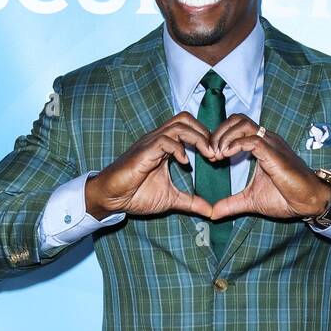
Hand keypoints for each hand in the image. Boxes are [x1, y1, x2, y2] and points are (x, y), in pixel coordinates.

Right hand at [85, 113, 216, 219]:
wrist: (112, 198)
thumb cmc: (136, 194)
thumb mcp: (170, 199)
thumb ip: (191, 202)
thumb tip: (210, 211)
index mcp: (165, 146)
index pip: (189, 128)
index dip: (206, 139)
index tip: (217, 157)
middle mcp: (158, 140)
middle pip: (186, 119)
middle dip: (205, 132)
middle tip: (215, 153)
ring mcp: (151, 143)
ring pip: (178, 125)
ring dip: (197, 138)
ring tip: (208, 155)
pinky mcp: (144, 151)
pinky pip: (164, 140)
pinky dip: (179, 148)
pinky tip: (185, 163)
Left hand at [206, 116, 330, 221]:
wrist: (308, 202)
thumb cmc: (286, 197)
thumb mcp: (251, 201)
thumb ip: (231, 204)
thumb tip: (212, 213)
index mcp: (261, 146)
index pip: (237, 127)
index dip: (220, 137)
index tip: (211, 156)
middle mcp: (266, 140)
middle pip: (237, 119)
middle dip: (219, 133)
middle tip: (210, 153)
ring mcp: (271, 144)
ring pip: (243, 124)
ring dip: (225, 137)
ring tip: (217, 154)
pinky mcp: (274, 154)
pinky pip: (253, 139)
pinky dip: (236, 144)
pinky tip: (226, 155)